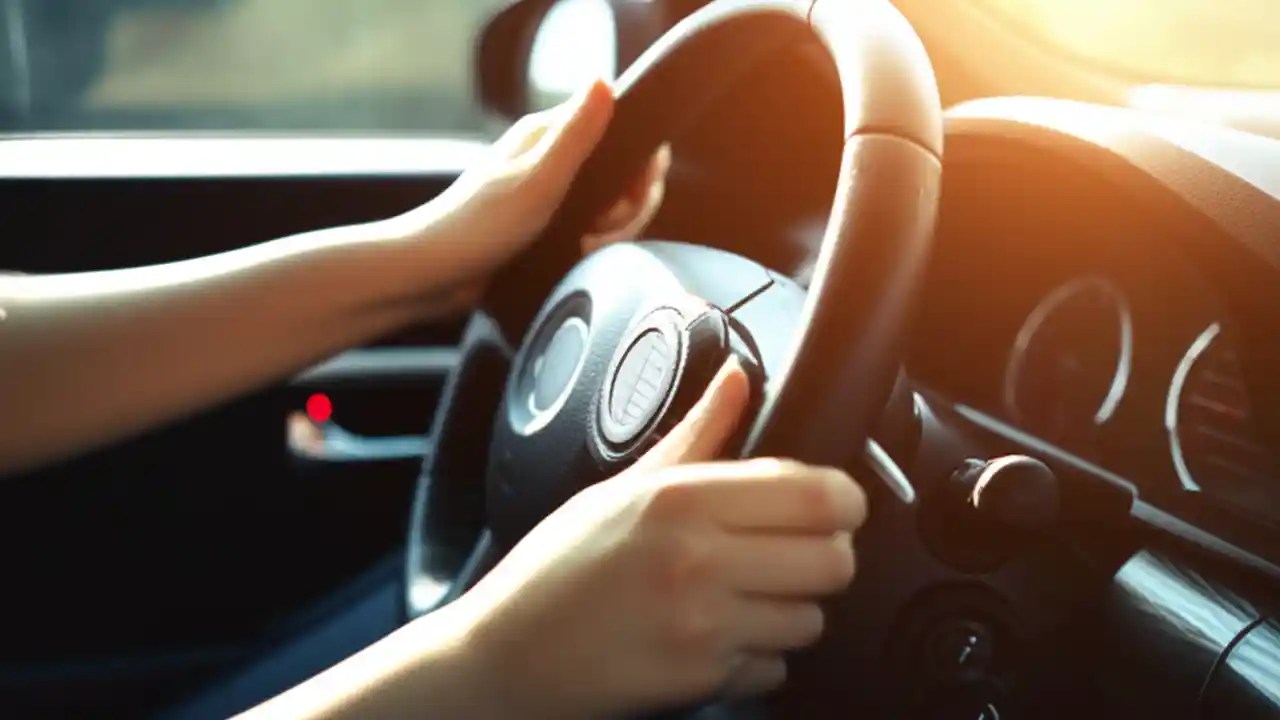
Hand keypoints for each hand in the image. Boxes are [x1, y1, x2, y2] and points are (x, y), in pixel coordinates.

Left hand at [388, 80, 669, 314]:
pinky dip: (593, 245)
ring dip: (610, 231)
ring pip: (610, 205)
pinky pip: (590, 229)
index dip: (639, 164)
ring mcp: (550, 191)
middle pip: (622, 172)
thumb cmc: (478, 227)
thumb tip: (603, 82)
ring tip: (584, 245)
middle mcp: (551, 156)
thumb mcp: (537, 180)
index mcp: (549, 133)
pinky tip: (576, 256)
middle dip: (626, 206)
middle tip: (600, 228)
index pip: (621, 129)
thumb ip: (576, 135)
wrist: (433, 274)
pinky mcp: (547, 223)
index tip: (631, 195)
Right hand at [451, 360, 868, 718]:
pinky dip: (758, 659)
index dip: (842, 500)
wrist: (505, 657)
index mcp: (680, 499)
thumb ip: (697, 436)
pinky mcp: (702, 681)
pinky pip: (776, 668)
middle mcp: (698, 560)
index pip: (817, 494)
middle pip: (834, 559)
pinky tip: (715, 639)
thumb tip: (739, 380)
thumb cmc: (557, 571)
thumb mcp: (621, 488)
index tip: (833, 506)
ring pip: (812, 618)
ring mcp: (703, 626)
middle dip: (824, 557)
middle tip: (790, 555)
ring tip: (743, 599)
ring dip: (791, 610)